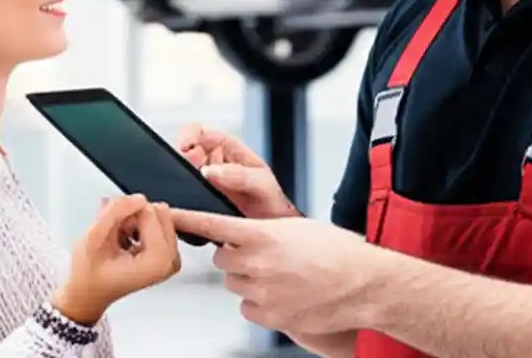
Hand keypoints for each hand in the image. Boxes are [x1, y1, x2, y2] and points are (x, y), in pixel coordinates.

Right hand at [52, 195, 181, 324]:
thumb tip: (137, 198)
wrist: (88, 294)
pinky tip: (126, 241)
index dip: (125, 215)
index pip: (149, 212)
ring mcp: (171, 258)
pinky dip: (140, 226)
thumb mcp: (92, 239)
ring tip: (119, 241)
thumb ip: (114, 213)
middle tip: (116, 237)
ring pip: (158, 215)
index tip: (112, 233)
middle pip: (158, 211)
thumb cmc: (89, 276)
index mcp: (157, 262)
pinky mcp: (169, 254)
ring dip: (135, 221)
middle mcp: (170, 261)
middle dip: (133, 217)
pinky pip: (159, 223)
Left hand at [169, 209, 377, 335]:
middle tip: (262, 255)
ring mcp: (261, 292)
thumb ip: (265, 230)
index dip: (187, 219)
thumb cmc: (339, 252)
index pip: (212, 224)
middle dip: (236, 254)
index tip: (167, 214)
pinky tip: (283, 294)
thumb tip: (245, 234)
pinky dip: (259, 302)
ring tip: (281, 275)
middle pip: (222, 257)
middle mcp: (257, 263)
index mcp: (263, 234)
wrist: (364, 285)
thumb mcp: (298, 227)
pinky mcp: (269, 316)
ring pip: (234, 283)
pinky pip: (247, 308)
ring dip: (249, 278)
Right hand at [176, 124, 297, 218]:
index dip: (188, 136)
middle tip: (189, 175)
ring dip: (178, 184)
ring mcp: (201, 185)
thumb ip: (240, 175)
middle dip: (181, 163)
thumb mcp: (262, 184)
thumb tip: (211, 171)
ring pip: (178, 177)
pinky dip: (179, 205)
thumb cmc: (270, 202)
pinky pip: (180, 200)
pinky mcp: (195, 206)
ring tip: (189, 194)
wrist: (271, 231)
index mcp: (226, 148)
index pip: (198, 131)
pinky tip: (188, 211)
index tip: (185, 149)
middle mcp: (209, 164)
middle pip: (182, 153)